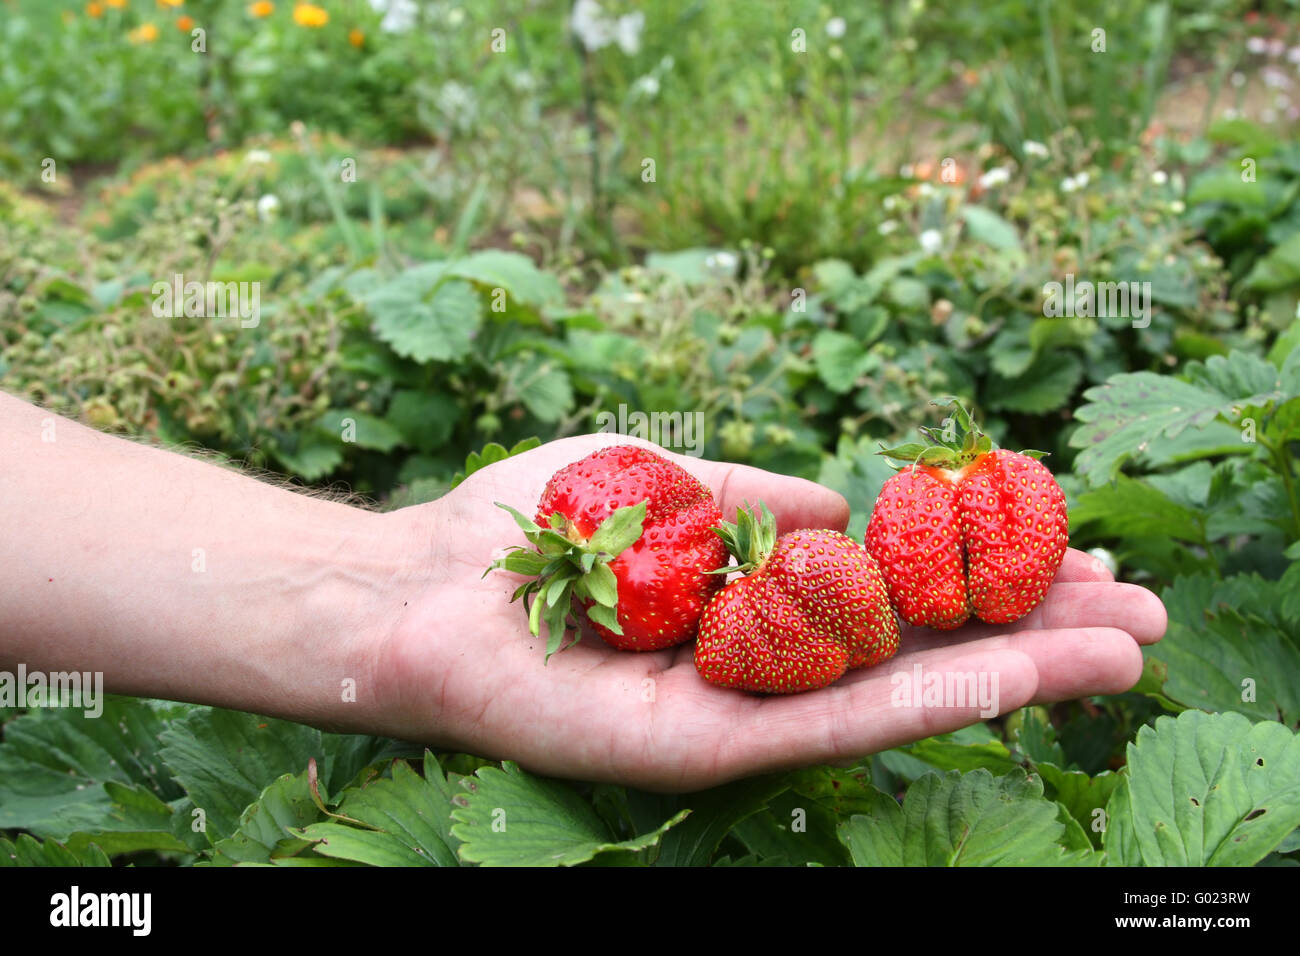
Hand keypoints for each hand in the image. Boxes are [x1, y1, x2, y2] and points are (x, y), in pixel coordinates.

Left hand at [365, 434, 1167, 791]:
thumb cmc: (526, 528)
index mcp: (753, 603)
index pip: (893, 594)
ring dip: (1014, 672)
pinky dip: (926, 700)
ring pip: (898, 696)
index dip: (978, 575)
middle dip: (1029, 629)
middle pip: (917, 652)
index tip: (1064, 546)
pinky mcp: (706, 750)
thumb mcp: (661, 480)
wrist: (417, 587)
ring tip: (1123, 650)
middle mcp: (760, 666)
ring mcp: (740, 714)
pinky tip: (1009, 677)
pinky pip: (830, 722)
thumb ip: (752, 497)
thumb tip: (839, 498)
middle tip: (1139, 611)